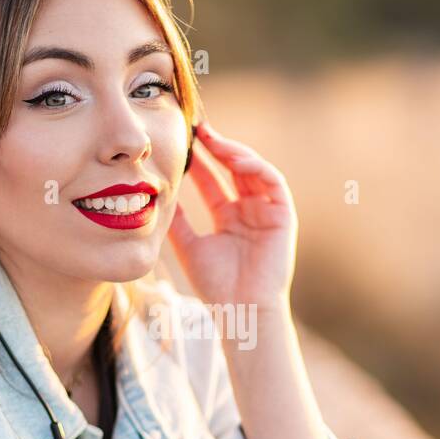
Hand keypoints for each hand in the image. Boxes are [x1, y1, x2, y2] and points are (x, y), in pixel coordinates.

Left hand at [167, 121, 296, 310]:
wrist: (242, 310)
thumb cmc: (217, 286)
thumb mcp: (188, 246)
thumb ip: (176, 220)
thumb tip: (156, 193)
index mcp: (229, 218)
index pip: (214, 181)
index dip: (200, 162)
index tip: (182, 144)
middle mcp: (249, 211)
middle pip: (233, 170)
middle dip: (217, 147)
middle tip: (196, 128)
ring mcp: (267, 212)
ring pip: (253, 170)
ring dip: (234, 151)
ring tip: (212, 138)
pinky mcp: (284, 215)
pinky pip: (273, 182)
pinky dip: (255, 166)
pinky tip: (235, 158)